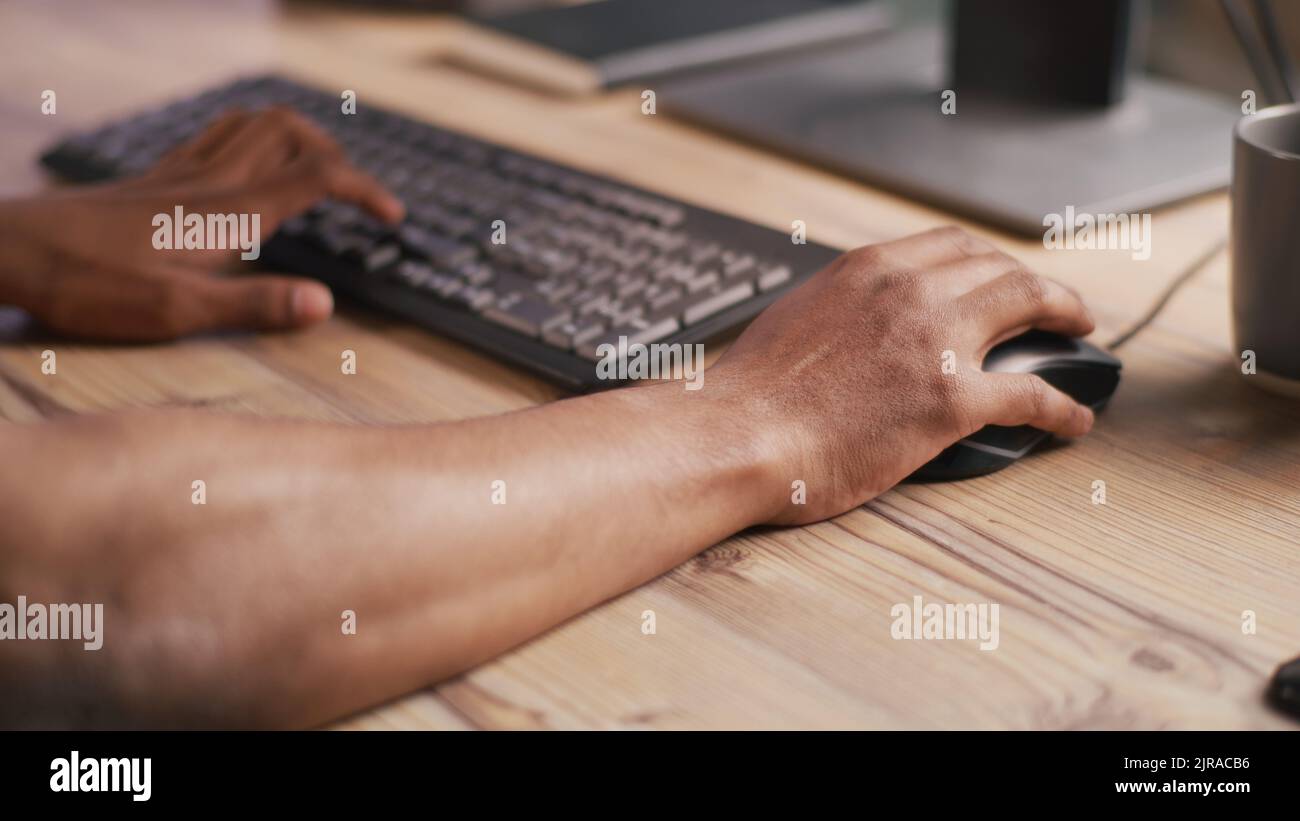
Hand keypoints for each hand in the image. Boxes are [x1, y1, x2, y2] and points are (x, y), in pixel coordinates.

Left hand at [0, 107, 402, 340]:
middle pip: (288, 132)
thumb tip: (326, 305)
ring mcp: (178, 174)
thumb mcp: (176, 312)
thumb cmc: (89, 286)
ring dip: (294, 138)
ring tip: (313, 174)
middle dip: (333, 153)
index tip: (393, 216)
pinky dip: (251, 141)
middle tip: (353, 196)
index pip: (315, 177)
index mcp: (227, 213)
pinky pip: (216, 138)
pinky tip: (245, 171)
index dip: (364, 190)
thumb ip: (254, 307)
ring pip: (252, 125)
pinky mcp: (154, 179)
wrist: (11, 252)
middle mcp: (209, 182)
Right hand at [714, 226, 1096, 523]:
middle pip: (999, 267)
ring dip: (1066, 316)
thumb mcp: (794, 319)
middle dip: (1037, 283)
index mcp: (869, 270)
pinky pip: (1031, 396)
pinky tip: (1074, 421)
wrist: (737, 434)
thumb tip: (852, 324)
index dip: (990, 259)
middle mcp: (910, 291)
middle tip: (1056, 304)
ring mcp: (935, 342)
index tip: (1003, 274)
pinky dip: (1063, 407)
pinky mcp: (951, 402)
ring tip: (1082, 334)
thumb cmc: (751, 394)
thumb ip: (839, 310)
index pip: (952, 245)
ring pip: (1028, 305)